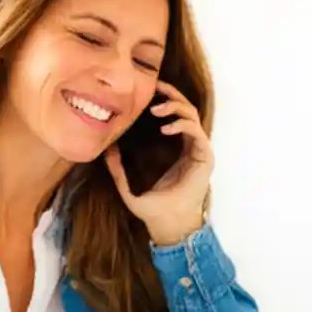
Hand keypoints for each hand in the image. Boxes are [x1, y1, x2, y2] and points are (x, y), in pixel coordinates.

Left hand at [105, 80, 212, 245]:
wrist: (169, 225)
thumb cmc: (154, 211)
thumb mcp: (128, 188)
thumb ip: (117, 171)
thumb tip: (106, 150)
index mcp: (179, 151)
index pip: (176, 116)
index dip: (165, 100)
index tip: (149, 90)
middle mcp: (192, 148)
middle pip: (186, 109)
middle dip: (172, 95)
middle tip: (155, 87)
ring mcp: (200, 151)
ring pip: (192, 116)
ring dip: (175, 107)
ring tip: (155, 110)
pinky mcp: (205, 157)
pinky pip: (197, 132)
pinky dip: (182, 125)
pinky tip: (165, 127)